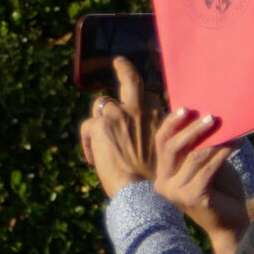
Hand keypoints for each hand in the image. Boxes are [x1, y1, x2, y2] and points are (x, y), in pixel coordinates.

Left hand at [79, 57, 158, 197]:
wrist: (142, 191)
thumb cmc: (154, 181)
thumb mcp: (164, 154)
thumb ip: (154, 136)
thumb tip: (143, 137)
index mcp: (161, 118)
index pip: (151, 97)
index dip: (144, 95)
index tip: (143, 91)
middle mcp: (142, 111)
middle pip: (132, 80)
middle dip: (125, 68)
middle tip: (119, 61)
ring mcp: (120, 114)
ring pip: (103, 103)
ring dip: (99, 119)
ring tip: (98, 140)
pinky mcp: (101, 123)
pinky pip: (88, 126)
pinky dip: (89, 142)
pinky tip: (94, 159)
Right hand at [153, 107, 247, 237]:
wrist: (231, 225)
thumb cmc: (221, 193)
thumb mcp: (206, 166)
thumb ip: (199, 149)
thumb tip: (206, 117)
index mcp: (163, 174)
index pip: (161, 143)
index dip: (171, 124)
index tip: (186, 109)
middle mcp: (164, 183)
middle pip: (172, 147)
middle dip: (192, 129)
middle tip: (211, 117)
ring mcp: (176, 192)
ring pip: (193, 156)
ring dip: (214, 139)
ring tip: (231, 128)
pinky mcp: (193, 196)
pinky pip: (208, 168)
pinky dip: (223, 153)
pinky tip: (236, 143)